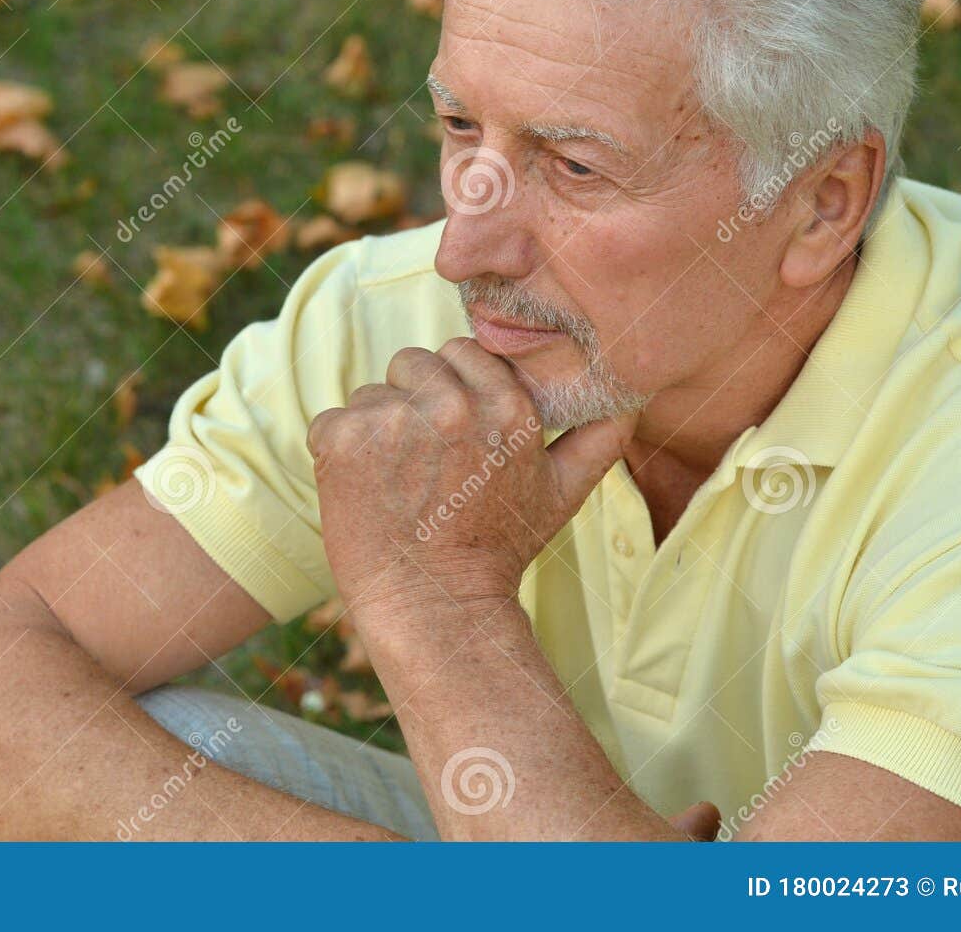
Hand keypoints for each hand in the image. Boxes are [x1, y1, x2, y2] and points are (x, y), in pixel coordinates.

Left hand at [306, 337, 636, 634]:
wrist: (433, 608)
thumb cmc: (497, 551)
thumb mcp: (560, 493)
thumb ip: (597, 439)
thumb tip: (630, 399)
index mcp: (505, 406)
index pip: (460, 352)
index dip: (452, 390)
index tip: (452, 434)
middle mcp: (450, 406)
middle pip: (412, 363)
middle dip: (413, 402)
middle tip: (423, 464)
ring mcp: (392, 421)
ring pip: (371, 393)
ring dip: (377, 429)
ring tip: (397, 483)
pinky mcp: (343, 440)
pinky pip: (331, 421)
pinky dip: (340, 453)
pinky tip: (366, 492)